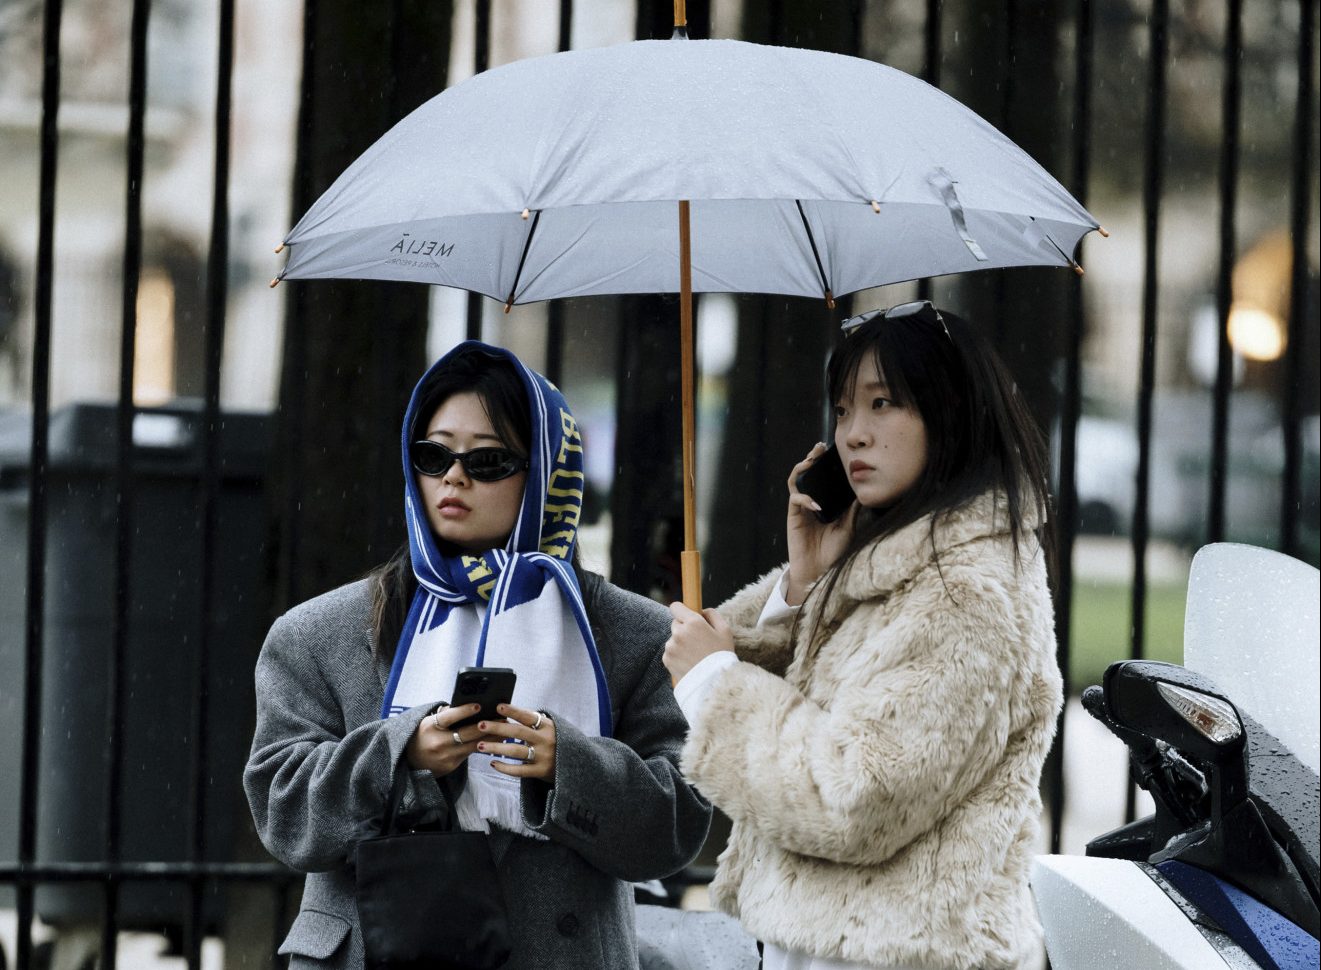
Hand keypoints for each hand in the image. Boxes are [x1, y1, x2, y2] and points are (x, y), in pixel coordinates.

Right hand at [405, 703, 500, 776]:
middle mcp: (438, 742)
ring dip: (491, 738)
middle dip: (486, 726)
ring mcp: (445, 756)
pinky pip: (471, 754)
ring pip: (473, 746)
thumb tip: (468, 704)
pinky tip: (496, 742)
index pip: (449, 717)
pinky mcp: (451, 766)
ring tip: (505, 730)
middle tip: (502, 718)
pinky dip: (484, 747)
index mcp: (430, 727)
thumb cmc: (424, 734)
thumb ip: (446, 714)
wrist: (410, 761)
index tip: (479, 705)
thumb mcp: (429, 721)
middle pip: (466, 734)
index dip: (464, 711)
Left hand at [480, 704, 556, 781]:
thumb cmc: (557, 743)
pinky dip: (505, 767)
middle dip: (497, 728)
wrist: (577, 765)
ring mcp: (543, 756)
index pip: (528, 716)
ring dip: (496, 747)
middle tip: (480, 725)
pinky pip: (519, 770)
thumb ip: (534, 723)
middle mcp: (546, 740)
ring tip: (480, 745)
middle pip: (518, 732)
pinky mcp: (540, 771)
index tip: (498, 706)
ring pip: (516, 751)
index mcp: (548, 726)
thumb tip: (507, 712)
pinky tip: (493, 763)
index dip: (513, 711)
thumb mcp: (551, 729)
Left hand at [664, 602, 734, 684]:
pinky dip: (677, 655)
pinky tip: (689, 662)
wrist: (714, 683)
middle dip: (684, 629)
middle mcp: (679, 632)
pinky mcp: (667, 659)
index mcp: (693, 623)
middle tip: (698, 641)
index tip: (686, 616)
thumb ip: (712, 615)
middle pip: (675, 623)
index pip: (675, 607)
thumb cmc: (722, 656)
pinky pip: (670, 652)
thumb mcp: (725, 631)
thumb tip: (701, 610)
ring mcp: (671, 646)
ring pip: (673, 639)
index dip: (681, 611)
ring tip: (695, 655)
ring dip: (680, 643)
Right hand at [785, 442, 856, 604]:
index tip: (833, 451)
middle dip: (811, 459)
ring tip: (810, 460)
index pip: (822, 478)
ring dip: (801, 469)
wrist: (820, 572)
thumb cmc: (833, 553)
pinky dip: (805, 498)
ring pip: (795, 481)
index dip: (825, 464)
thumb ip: (853, 511)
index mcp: (822, 503)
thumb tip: (864, 493)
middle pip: (806, 475)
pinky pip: (795, 500)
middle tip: (819, 448)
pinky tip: (815, 503)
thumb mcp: (848, 528)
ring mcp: (800, 509)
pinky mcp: (793, 518)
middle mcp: (810, 503)